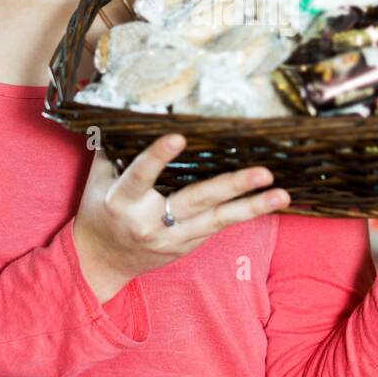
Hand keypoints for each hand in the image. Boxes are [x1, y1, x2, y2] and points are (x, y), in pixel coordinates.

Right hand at [72, 133, 290, 301]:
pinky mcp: (186, 247)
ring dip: (251, 207)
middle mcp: (149, 223)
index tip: (178, 137)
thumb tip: (119, 112)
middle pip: (194, 201)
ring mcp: (171, 239)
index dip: (157, 156)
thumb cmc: (98, 212)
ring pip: (216, 221)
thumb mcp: (97, 181)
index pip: (140, 176)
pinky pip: (217, 227)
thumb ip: (111, 149)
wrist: (99, 264)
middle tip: (262, 172)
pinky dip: (242, 214)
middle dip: (230, 187)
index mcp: (121, 202)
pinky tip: (268, 202)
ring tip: (281, 194)